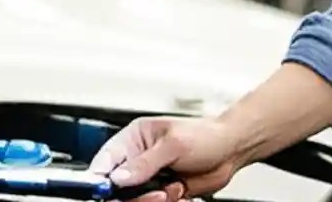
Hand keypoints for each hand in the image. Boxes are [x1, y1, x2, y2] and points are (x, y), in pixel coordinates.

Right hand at [88, 116, 244, 201]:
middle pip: (115, 189)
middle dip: (133, 197)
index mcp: (133, 139)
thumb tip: (119, 177)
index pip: (105, 161)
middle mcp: (136, 160)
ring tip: (172, 191)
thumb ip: (144, 162)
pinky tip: (180, 193)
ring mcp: (148, 179)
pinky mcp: (160, 193)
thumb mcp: (174, 145)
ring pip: (134, 201)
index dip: (100, 179)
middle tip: (155, 195)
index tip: (106, 191)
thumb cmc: (206, 136)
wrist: (231, 152)